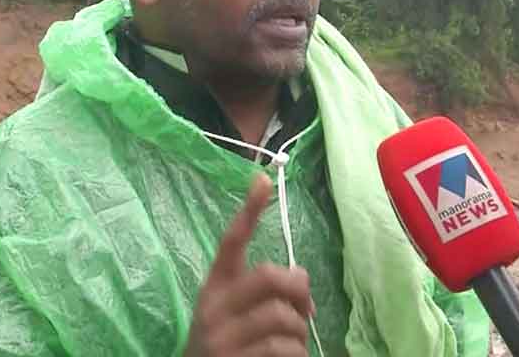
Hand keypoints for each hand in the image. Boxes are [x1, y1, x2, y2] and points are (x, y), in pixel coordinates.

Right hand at [184, 174, 314, 356]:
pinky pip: (284, 350)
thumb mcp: (233, 315)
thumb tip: (303, 284)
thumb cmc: (226, 346)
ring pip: (283, 318)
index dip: (248, 211)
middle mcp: (213, 309)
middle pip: (269, 277)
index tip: (263, 179)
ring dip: (299, 332)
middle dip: (298, 289)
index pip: (230, 242)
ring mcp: (223, 339)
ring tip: (293, 343)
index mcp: (214, 289)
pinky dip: (297, 355)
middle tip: (305, 307)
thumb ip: (264, 295)